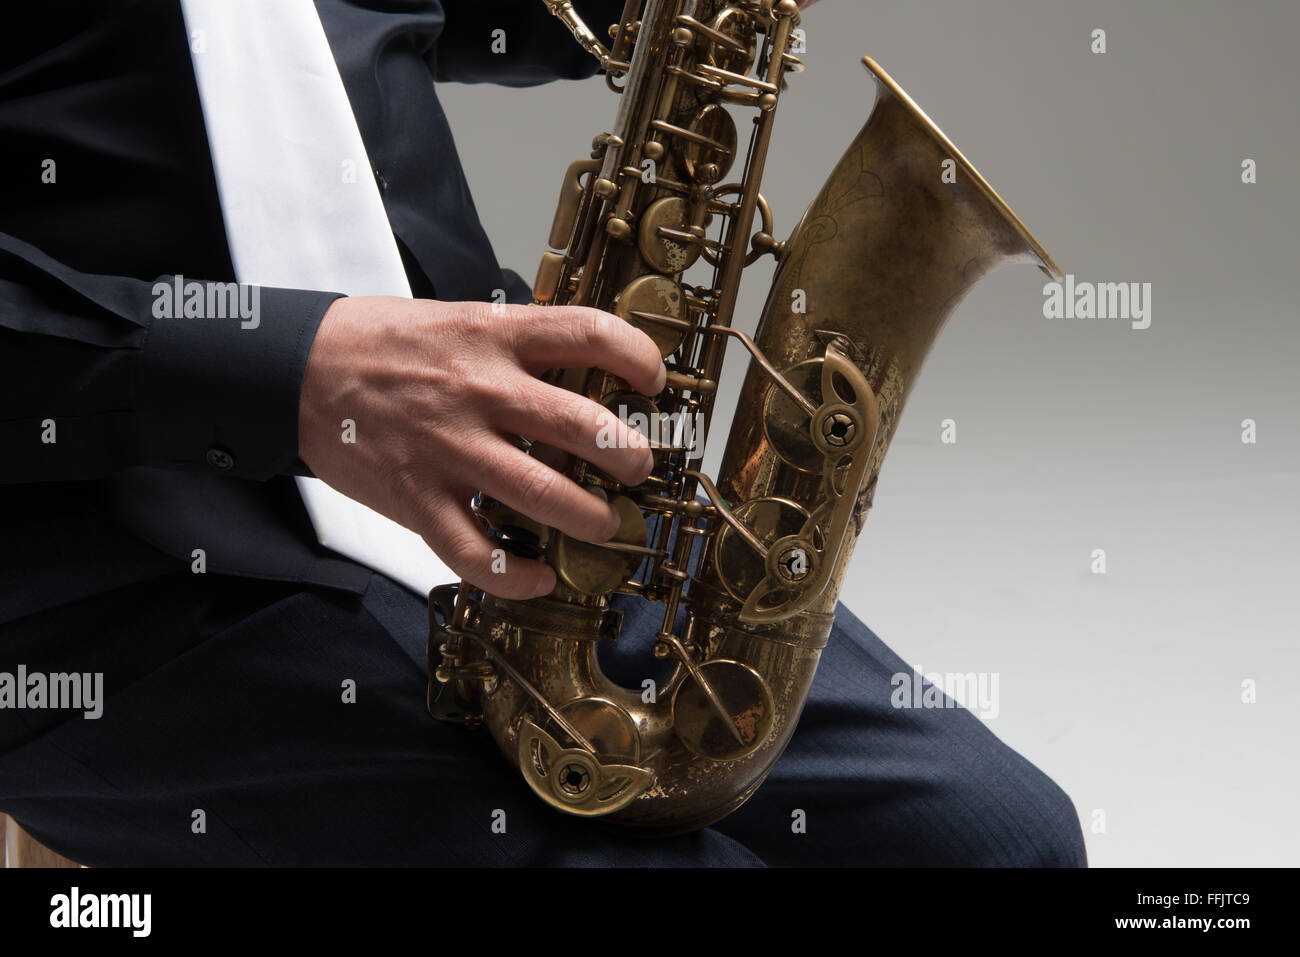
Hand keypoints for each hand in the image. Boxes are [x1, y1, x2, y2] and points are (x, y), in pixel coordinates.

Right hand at [298, 297, 664, 598]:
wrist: (295, 371)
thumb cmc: (380, 344)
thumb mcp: (456, 320)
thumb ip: (515, 345)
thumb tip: (582, 369)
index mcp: (493, 337)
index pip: (590, 333)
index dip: (639, 357)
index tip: (654, 381)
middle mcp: (480, 392)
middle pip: (585, 426)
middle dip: (630, 456)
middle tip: (637, 469)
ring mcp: (449, 449)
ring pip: (545, 495)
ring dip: (591, 518)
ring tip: (604, 524)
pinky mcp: (418, 500)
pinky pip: (478, 554)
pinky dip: (518, 576)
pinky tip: (540, 577)